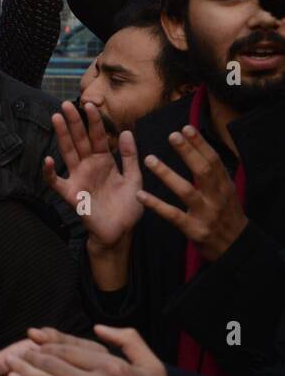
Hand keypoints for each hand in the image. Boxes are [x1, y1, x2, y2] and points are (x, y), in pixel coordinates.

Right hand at [42, 101, 142, 249]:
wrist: (120, 232)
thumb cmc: (128, 207)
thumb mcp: (135, 178)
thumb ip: (129, 156)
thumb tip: (125, 132)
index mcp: (104, 161)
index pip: (97, 137)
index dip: (93, 122)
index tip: (89, 105)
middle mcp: (89, 166)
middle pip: (79, 140)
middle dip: (73, 123)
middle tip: (66, 104)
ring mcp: (78, 178)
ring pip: (68, 153)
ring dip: (61, 136)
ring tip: (55, 119)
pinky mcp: (70, 194)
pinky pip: (56, 181)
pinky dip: (49, 172)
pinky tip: (47, 160)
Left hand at [139, 125, 247, 261]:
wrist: (235, 248)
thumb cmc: (226, 216)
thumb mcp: (226, 194)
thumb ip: (214, 175)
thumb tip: (200, 148)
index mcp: (224, 187)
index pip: (213, 161)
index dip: (200, 144)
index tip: (186, 128)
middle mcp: (217, 198)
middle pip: (203, 171)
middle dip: (188, 152)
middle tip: (172, 135)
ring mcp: (205, 214)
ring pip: (186, 190)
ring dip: (166, 174)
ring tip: (149, 159)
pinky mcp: (194, 229)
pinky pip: (172, 215)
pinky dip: (156, 204)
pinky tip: (140, 195)